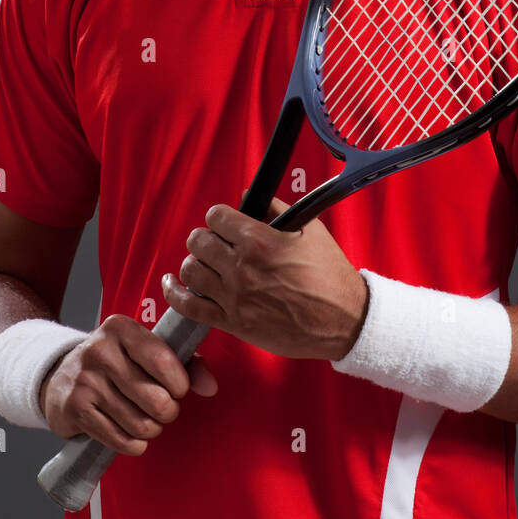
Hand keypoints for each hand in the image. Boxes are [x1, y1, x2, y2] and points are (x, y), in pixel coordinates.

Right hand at [39, 313, 217, 453]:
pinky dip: (134, 444)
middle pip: (155, 398)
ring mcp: (84, 381)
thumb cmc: (117, 363)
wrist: (60, 376)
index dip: (180, 384)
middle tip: (164, 409)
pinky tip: (133, 436)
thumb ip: (187, 362)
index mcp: (121, 328)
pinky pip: (119, 439)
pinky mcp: (75, 409)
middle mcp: (100, 351)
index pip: (163, 361)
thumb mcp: (147, 350)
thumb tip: (211, 386)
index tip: (179, 389)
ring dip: (152, 430)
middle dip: (168, 411)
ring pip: (139, 423)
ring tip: (148, 421)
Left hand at [161, 198, 369, 360]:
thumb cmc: (330, 275)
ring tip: (204, 264)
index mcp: (260, 240)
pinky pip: (189, 306)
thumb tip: (250, 196)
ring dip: (194, 263)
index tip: (225, 224)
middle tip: (216, 244)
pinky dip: (175, 293)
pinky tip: (173, 284)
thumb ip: (275, 208)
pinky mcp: (233, 323)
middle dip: (205, 238)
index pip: (216, 216)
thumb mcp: (309, 230)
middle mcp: (242, 267)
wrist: (344, 320)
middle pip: (197, 241)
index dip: (220, 218)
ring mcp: (235, 297)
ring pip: (190, 271)